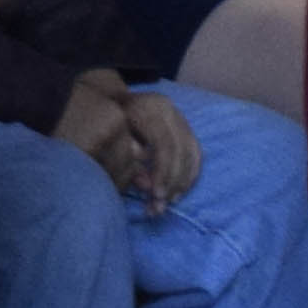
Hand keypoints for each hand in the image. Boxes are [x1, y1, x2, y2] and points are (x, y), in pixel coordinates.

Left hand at [53, 73, 200, 208]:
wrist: (117, 102)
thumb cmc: (111, 123)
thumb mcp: (114, 136)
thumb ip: (129, 159)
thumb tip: (146, 185)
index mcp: (149, 109)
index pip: (164, 144)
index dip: (163, 171)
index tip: (156, 195)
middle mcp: (170, 111)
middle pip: (180, 150)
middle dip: (173, 181)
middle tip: (162, 205)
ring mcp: (180, 118)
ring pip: (191, 152)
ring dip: (183, 181)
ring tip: (170, 202)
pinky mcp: (186, 127)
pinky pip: (196, 152)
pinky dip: (191, 173)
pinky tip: (181, 191)